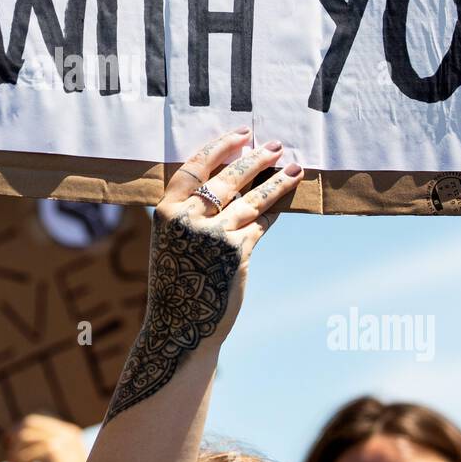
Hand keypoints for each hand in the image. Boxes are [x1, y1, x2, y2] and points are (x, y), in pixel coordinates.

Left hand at [5, 414, 87, 461]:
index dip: (21, 427)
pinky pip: (24, 457)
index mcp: (70, 433)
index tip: (11, 443)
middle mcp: (66, 433)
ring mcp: (60, 440)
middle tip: (10, 461)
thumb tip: (15, 439)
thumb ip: (47, 448)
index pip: (40, 416)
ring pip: (23, 438)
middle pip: (29, 422)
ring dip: (16, 459)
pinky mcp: (53, 453)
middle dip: (15, 440)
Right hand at [104, 128, 301, 423]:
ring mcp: (212, 235)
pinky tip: (287, 199)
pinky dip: (276, 210)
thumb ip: (191, 213)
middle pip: (227, 178)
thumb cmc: (177, 284)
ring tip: (294, 167)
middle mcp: (187, 219)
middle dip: (255, 158)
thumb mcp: (173, 242)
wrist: (180, 328)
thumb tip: (231, 180)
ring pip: (252, 199)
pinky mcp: (236, 252)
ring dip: (276, 181)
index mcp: (165, 212)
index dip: (220, 146)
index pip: (193, 166)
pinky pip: (261, 224)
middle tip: (276, 145)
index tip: (242, 133)